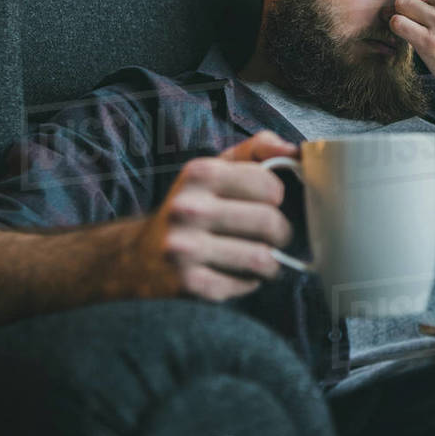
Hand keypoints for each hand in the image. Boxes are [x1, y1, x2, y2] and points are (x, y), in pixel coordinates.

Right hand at [133, 131, 297, 300]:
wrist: (138, 256)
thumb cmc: (193, 207)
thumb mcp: (217, 168)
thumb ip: (258, 149)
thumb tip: (296, 149)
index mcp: (200, 174)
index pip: (270, 185)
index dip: (276, 197)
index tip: (268, 203)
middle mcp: (188, 208)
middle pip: (270, 223)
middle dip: (280, 233)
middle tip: (273, 237)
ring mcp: (185, 248)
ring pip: (262, 258)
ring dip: (271, 262)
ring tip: (262, 258)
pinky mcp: (188, 284)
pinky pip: (244, 285)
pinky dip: (249, 282)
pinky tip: (237, 274)